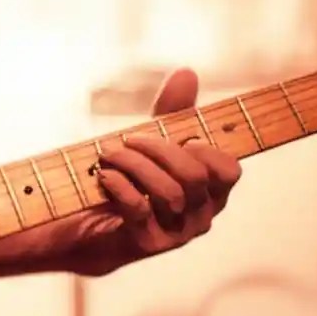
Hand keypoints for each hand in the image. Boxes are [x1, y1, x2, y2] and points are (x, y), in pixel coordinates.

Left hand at [68, 68, 242, 274]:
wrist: (87, 225)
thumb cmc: (129, 179)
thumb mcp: (152, 141)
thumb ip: (172, 110)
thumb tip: (187, 72)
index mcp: (210, 191)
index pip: (229, 169)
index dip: (204, 148)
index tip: (176, 137)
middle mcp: (200, 215)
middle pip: (195, 176)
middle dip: (159, 149)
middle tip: (130, 140)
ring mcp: (175, 233)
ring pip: (170, 193)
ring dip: (135, 165)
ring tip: (109, 154)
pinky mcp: (145, 244)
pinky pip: (140, 210)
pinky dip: (120, 186)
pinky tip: (103, 175)